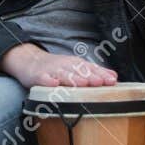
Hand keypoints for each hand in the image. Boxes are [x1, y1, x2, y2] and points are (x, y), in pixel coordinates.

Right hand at [0, 42, 118, 90]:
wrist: (29, 61)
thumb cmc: (56, 68)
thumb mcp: (76, 67)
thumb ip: (94, 72)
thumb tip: (114, 77)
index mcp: (75, 64)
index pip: (90, 68)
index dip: (101, 74)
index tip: (112, 81)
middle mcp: (65, 65)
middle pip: (78, 70)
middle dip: (89, 76)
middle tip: (100, 82)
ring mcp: (51, 70)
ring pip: (63, 74)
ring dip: (72, 78)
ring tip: (81, 83)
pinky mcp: (38, 76)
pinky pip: (43, 79)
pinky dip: (48, 81)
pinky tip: (52, 84)